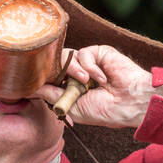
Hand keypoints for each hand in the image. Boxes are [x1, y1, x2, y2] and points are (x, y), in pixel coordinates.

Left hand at [35, 44, 154, 128]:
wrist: (130, 103)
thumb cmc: (105, 110)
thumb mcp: (72, 106)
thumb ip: (52, 95)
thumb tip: (32, 88)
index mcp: (71, 87)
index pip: (51, 77)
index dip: (44, 78)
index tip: (34, 81)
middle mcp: (78, 73)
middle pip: (56, 64)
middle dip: (57, 73)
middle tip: (65, 83)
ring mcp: (88, 62)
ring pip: (68, 57)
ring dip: (75, 70)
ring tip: (86, 83)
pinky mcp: (99, 53)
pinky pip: (83, 53)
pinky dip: (90, 67)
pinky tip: (101, 79)